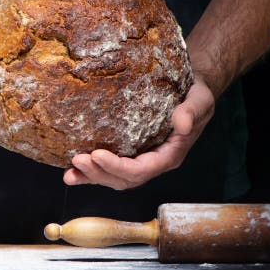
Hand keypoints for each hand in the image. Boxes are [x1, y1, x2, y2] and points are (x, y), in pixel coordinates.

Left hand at [63, 74, 214, 189]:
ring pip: (113, 178)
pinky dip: (90, 172)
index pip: (141, 169)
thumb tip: (182, 124)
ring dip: (91, 176)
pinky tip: (71, 172)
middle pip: (124, 179)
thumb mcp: (200, 100)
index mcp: (169, 156)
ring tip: (70, 173)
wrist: (190, 91)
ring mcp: (140, 160)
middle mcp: (153, 163)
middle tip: (78, 160)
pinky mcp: (128, 153)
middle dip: (99, 173)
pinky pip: (108, 168)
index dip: (119, 166)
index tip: (98, 155)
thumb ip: (191, 112)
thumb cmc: (195, 96)